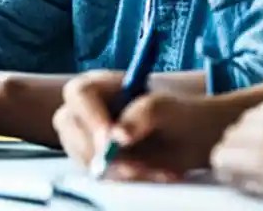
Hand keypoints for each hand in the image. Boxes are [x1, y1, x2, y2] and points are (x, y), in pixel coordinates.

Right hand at [54, 71, 236, 180]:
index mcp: (101, 84)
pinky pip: (97, 172)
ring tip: (151, 168)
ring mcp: (89, 135)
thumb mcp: (169, 107)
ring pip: (80, 153)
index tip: (108, 140)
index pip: (80, 94)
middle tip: (123, 164)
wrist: (194, 140)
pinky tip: (149, 172)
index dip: (89, 116)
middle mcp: (89, 109)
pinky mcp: (97, 160)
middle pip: (68, 124)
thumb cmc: (181, 114)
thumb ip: (144, 113)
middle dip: (93, 148)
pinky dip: (121, 179)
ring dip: (112, 167)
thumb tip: (118, 136)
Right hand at [211, 86, 262, 205]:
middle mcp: (258, 130)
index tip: (237, 167)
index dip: (228, 163)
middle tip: (260, 153)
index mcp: (252, 157)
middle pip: (233, 132)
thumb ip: (247, 179)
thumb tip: (231, 172)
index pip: (220, 153)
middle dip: (241, 144)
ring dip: (258, 125)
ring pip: (251, 115)